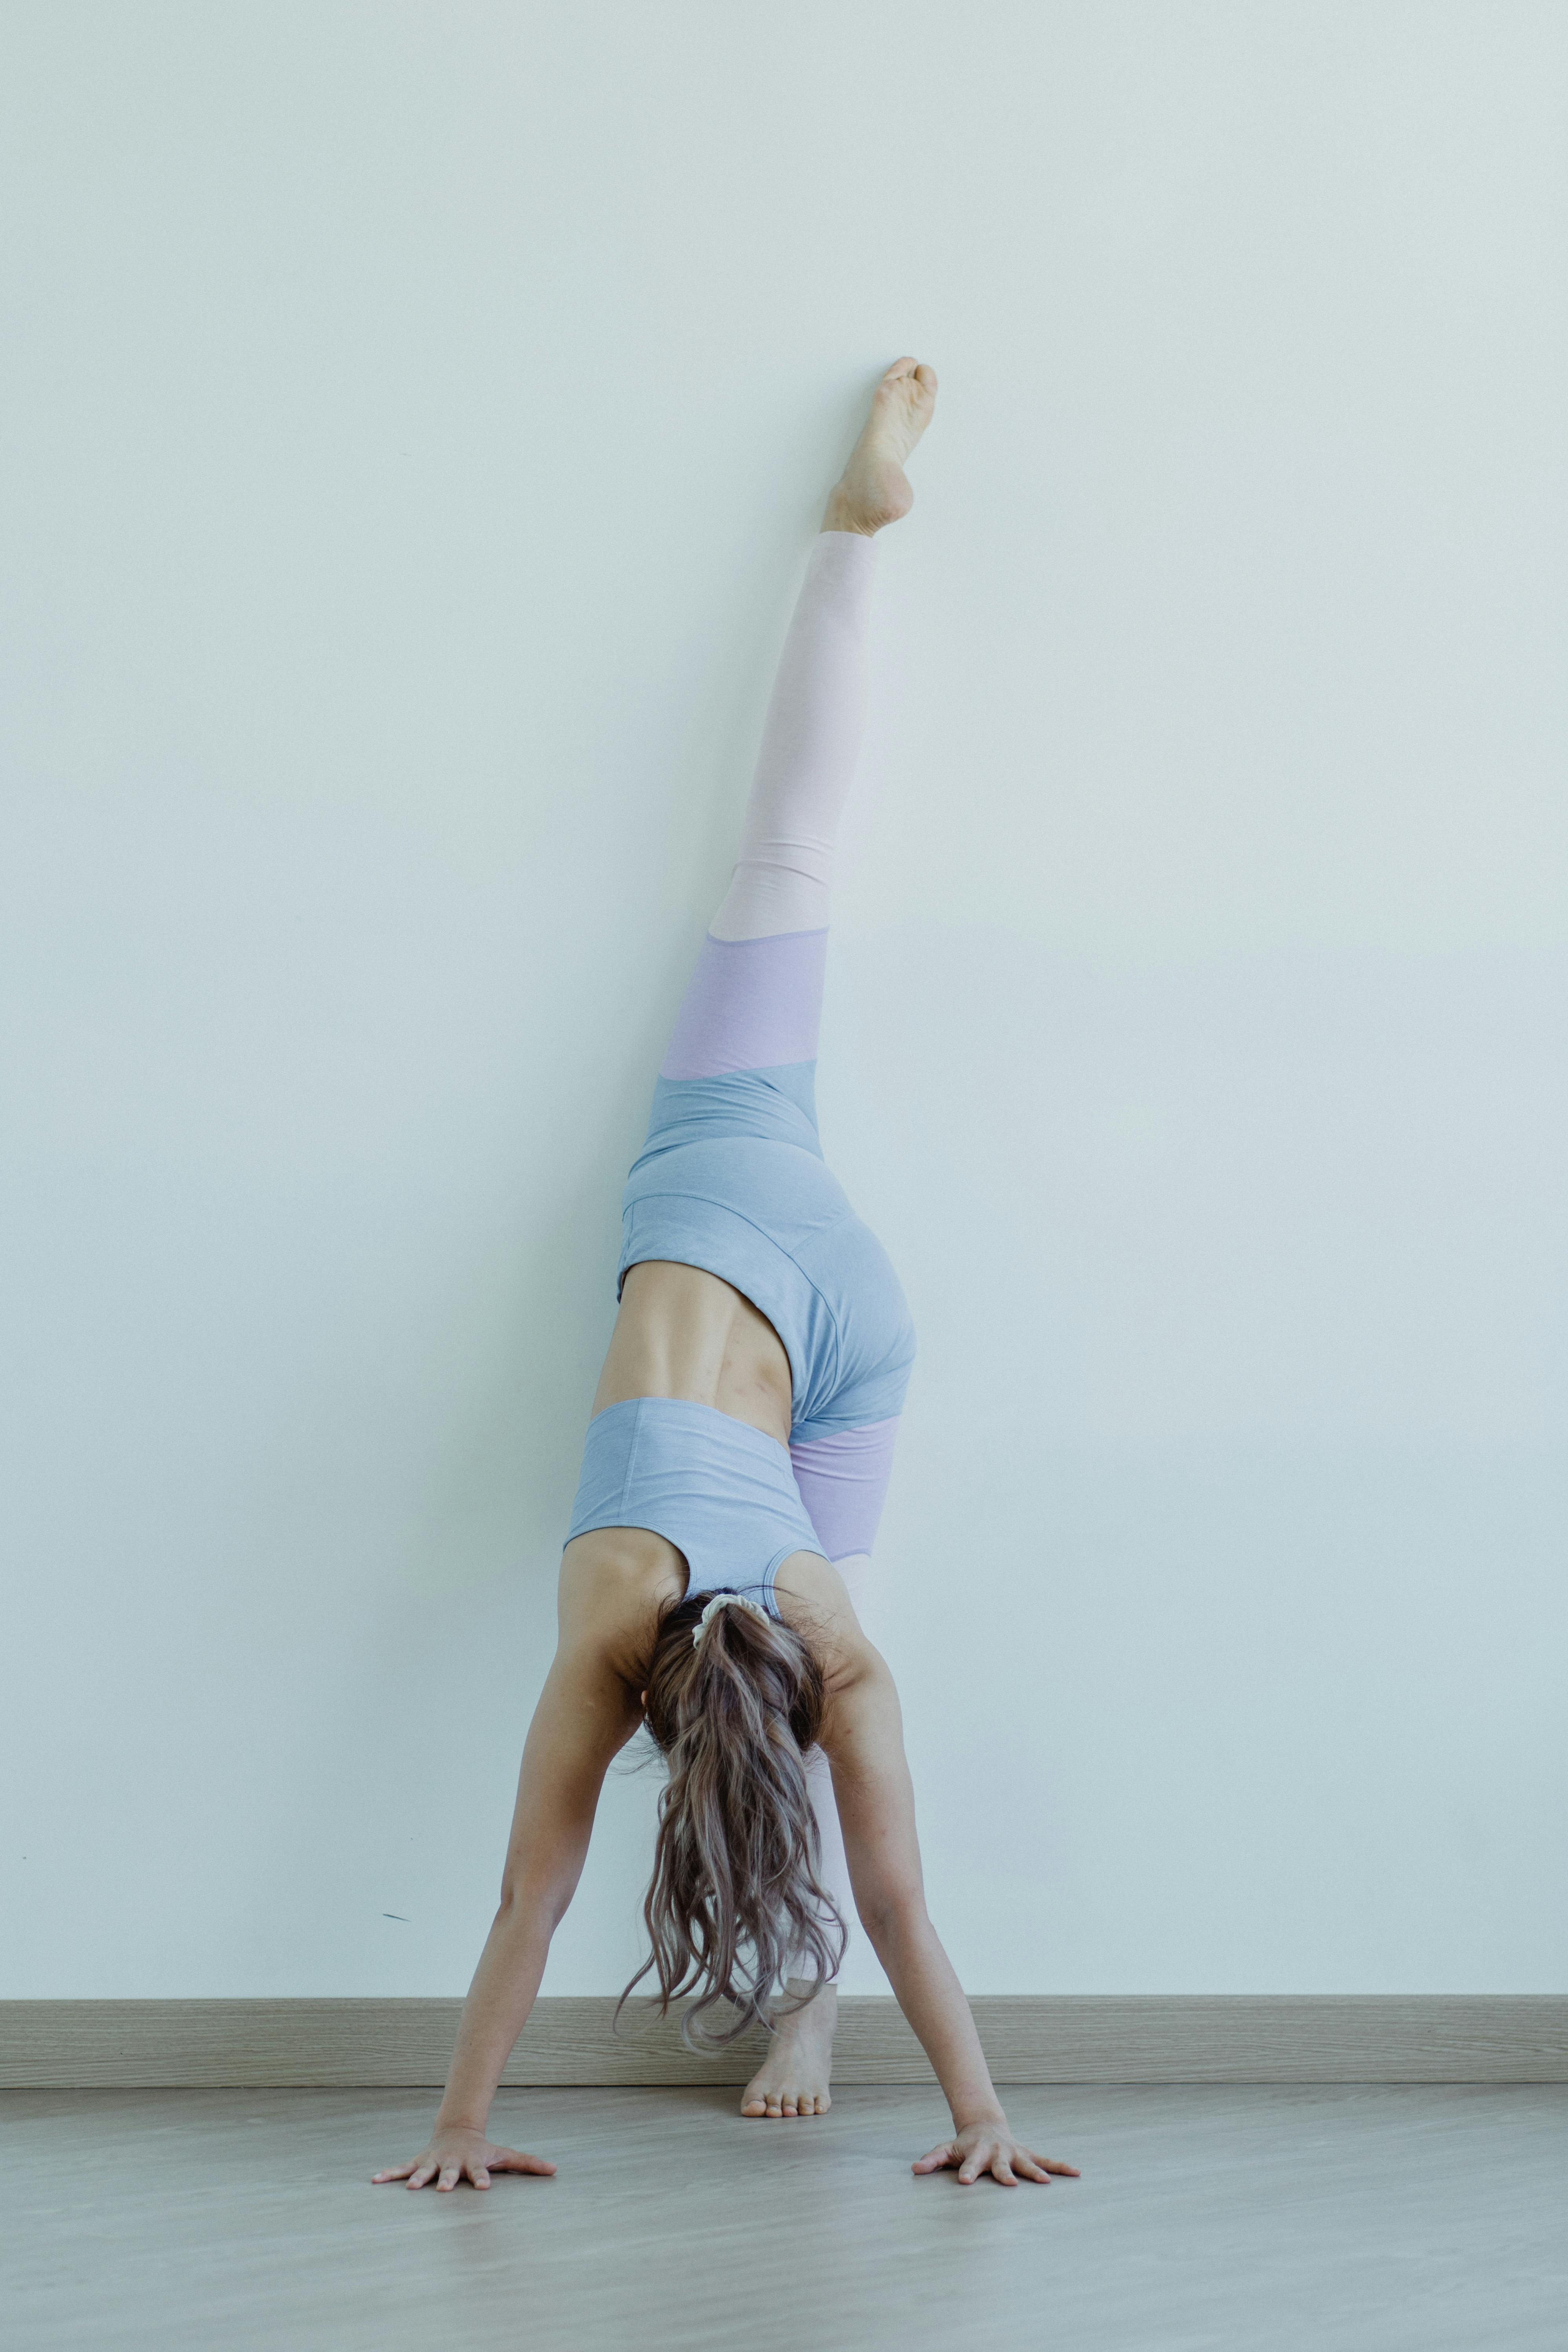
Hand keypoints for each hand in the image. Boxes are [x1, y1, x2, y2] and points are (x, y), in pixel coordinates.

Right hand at [372, 2123, 556, 2192]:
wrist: (458, 2129)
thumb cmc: (483, 2149)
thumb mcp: (505, 2154)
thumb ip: (528, 2163)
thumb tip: (555, 2169)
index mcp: (473, 2163)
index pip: (481, 2172)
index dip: (483, 2179)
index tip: (485, 2187)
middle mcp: (452, 2163)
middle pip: (450, 2173)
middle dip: (446, 2180)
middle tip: (442, 2189)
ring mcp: (434, 2162)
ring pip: (424, 2172)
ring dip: (416, 2180)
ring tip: (407, 2190)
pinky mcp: (419, 2163)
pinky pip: (402, 2169)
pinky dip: (388, 2174)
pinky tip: (374, 2181)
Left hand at [913, 2118, 1079, 2187]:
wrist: (984, 2125)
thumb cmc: (964, 2145)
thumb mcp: (946, 2150)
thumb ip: (932, 2160)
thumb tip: (914, 2169)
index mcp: (976, 2154)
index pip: (969, 2165)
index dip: (967, 2173)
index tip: (964, 2182)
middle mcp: (997, 2153)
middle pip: (1000, 2165)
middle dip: (1005, 2174)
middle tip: (1010, 2183)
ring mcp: (1014, 2154)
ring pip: (1027, 2163)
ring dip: (1037, 2172)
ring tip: (1047, 2182)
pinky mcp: (1027, 2155)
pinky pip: (1047, 2161)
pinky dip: (1061, 2167)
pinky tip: (1077, 2173)